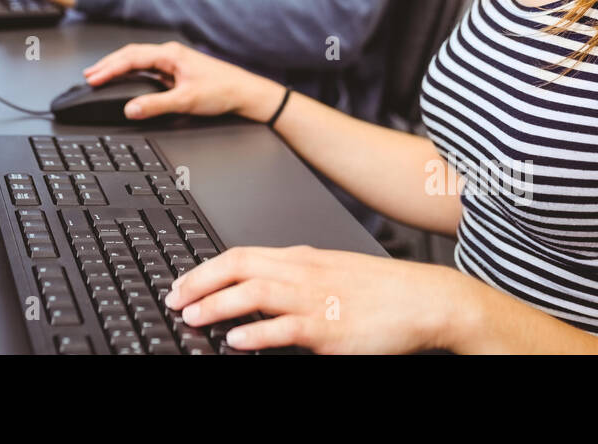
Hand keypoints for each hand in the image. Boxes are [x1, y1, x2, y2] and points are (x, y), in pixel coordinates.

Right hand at [82, 40, 284, 121]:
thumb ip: (155, 105)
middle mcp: (171, 54)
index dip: (109, 68)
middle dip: (108, 64)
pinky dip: (131, 74)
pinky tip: (124, 80)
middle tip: (89, 75)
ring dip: (119, 67)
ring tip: (100, 76)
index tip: (93, 77)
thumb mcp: (186, 100)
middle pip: (131, 55)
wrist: (246, 93)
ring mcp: (173, 62)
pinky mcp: (177, 72)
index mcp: (171, 54)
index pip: (132, 58)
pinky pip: (147, 69)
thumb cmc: (223, 90)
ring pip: (139, 61)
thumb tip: (130, 109)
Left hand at [164, 246, 469, 353]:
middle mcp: (302, 273)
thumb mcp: (329, 272)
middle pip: (238, 267)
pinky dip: (256, 333)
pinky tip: (235, 341)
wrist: (423, 299)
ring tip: (191, 317)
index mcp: (300, 258)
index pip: (240, 254)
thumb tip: (255, 287)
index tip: (181, 284)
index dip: (205, 268)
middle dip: (199, 283)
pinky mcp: (328, 329)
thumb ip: (293, 276)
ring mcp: (314, 300)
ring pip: (254, 294)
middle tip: (173, 300)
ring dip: (217, 305)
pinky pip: (284, 328)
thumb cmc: (379, 291)